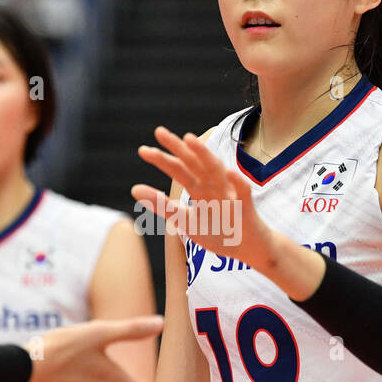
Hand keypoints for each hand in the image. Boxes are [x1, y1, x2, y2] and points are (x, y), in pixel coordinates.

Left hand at [134, 127, 277, 268]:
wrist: (248, 249)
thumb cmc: (218, 233)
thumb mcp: (185, 222)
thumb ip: (162, 205)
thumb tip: (134, 188)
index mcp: (199, 189)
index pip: (178, 170)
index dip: (162, 159)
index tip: (143, 150)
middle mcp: (213, 186)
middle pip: (194, 163)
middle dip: (178, 147)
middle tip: (159, 132)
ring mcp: (229, 193)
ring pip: (216, 170)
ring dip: (204, 154)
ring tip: (190, 140)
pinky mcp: (245, 206)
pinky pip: (242, 191)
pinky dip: (236, 181)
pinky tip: (228, 172)